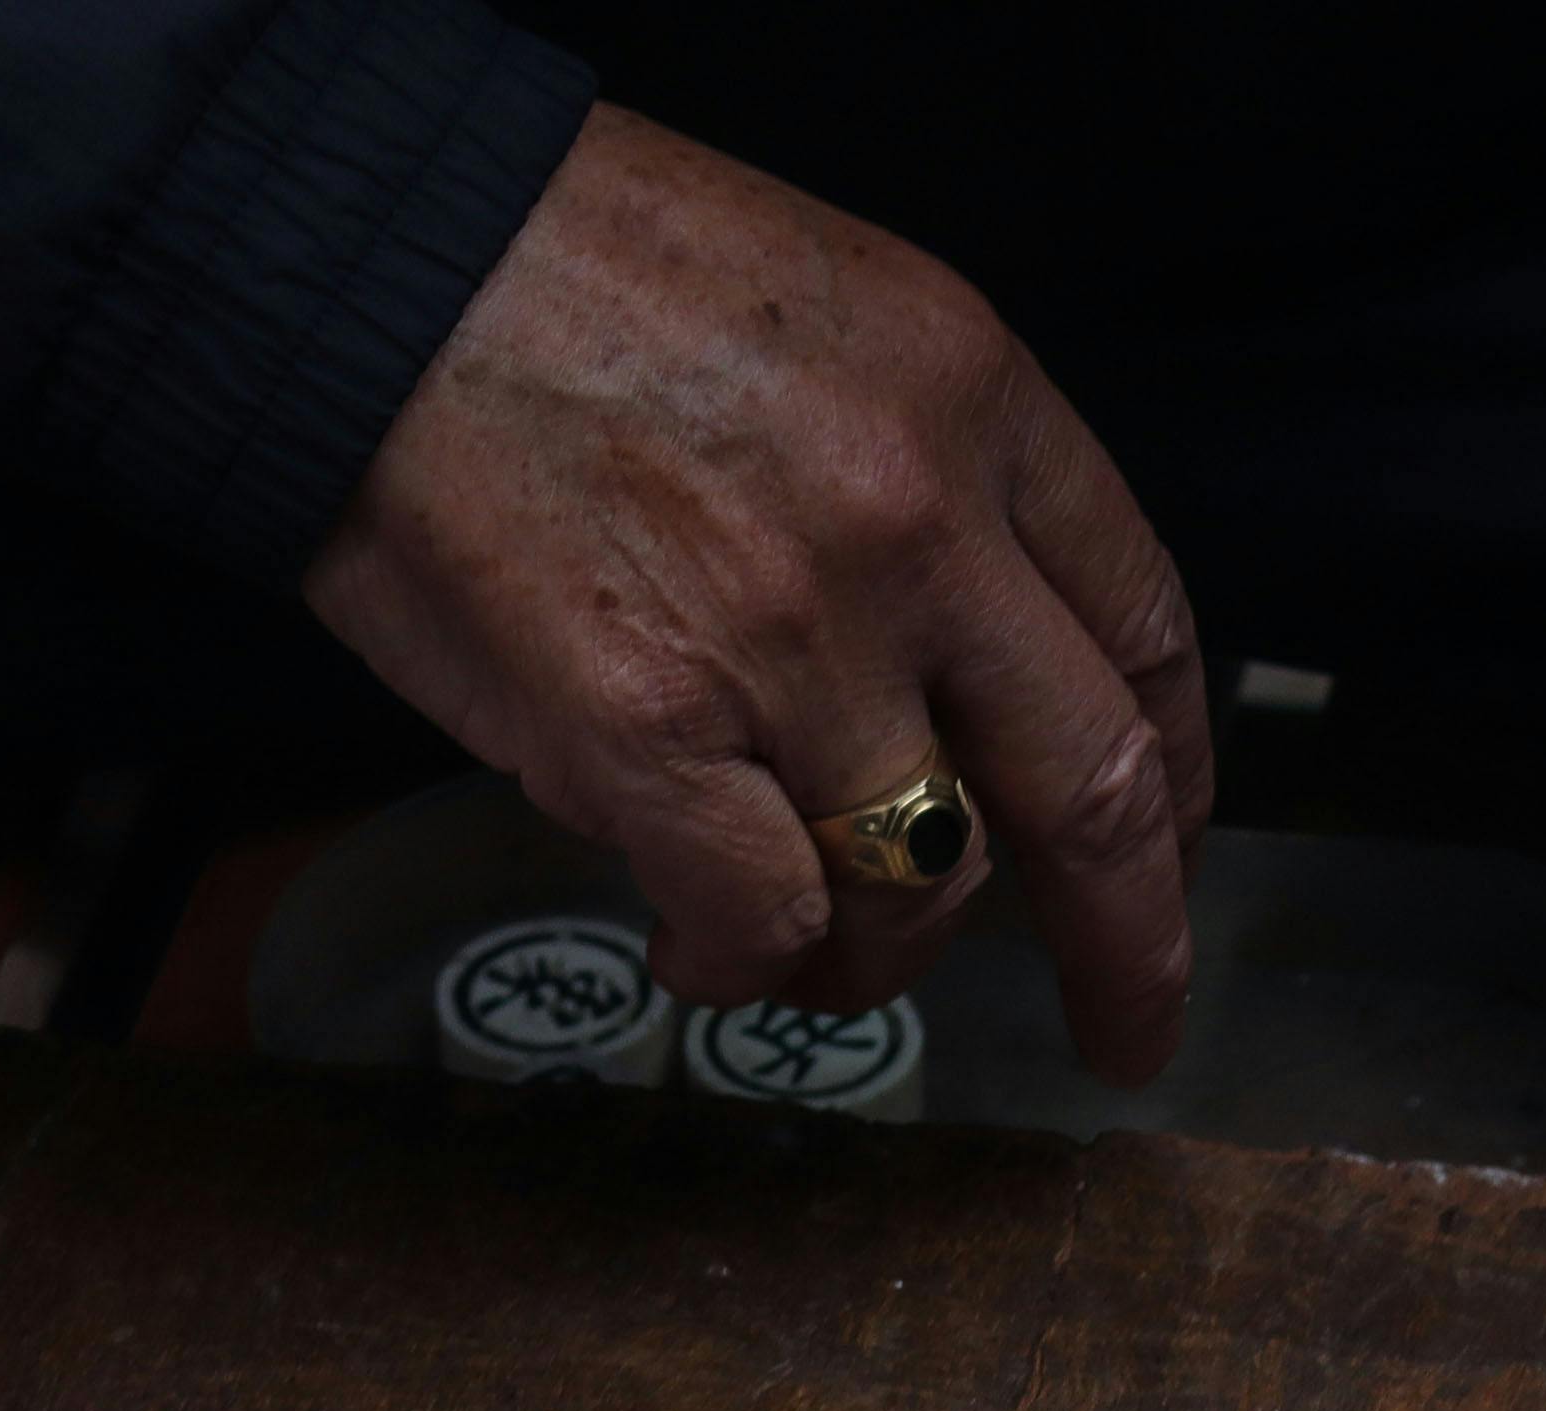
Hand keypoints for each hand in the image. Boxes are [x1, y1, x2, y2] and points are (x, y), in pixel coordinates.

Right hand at [302, 105, 1211, 1081]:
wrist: (369, 252)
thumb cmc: (553, 272)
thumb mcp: (819, 313)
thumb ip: (916, 483)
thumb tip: (944, 677)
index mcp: (972, 396)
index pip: (1143, 624)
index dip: (1177, 768)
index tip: (1167, 845)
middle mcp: (915, 525)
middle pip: (1093, 788)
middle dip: (1132, 944)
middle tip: (1129, 1025)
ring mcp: (790, 638)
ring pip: (925, 885)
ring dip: (880, 962)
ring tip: (809, 965)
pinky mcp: (647, 728)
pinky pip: (765, 919)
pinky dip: (743, 970)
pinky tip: (696, 957)